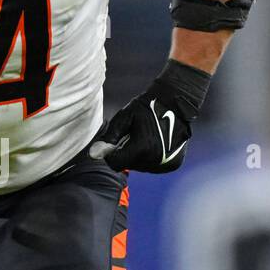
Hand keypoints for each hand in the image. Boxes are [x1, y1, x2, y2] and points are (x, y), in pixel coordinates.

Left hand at [89, 60, 210, 173]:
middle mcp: (155, 160)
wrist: (176, 103)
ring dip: (138, 156)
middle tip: (134, 135)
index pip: (115, 164)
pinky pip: (154, 166)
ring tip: (146, 138)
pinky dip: (151, 158)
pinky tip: (156, 143)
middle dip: (126, 153)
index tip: (117, 140)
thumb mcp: (124, 117)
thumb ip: (109, 137)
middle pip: (129, 165)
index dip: (111, 154)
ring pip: (141, 167)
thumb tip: (94, 154)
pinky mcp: (173, 164)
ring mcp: (166, 164)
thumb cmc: (147, 108)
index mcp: (141, 149)